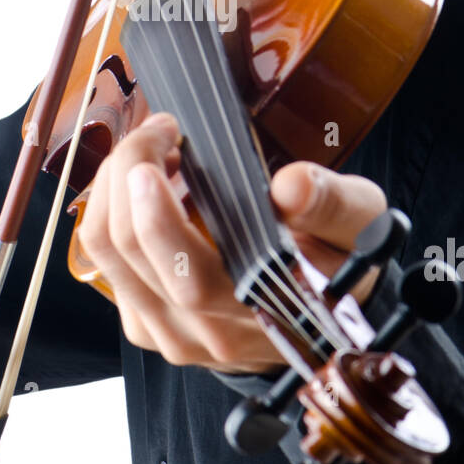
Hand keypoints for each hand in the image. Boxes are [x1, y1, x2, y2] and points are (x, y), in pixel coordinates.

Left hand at [77, 113, 386, 373]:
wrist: (326, 319)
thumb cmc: (340, 264)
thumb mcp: (360, 226)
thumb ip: (330, 205)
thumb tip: (291, 186)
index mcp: (254, 310)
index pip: (180, 269)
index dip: (154, 204)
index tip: (167, 137)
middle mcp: (201, 331)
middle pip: (124, 247)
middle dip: (126, 170)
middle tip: (159, 131)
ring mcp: (168, 332)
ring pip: (103, 253)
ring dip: (113, 187)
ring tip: (150, 153)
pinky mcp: (147, 325)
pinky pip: (107, 264)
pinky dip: (115, 212)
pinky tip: (149, 188)